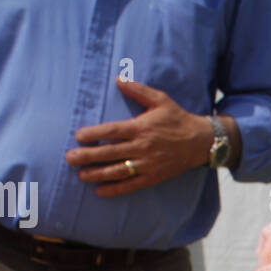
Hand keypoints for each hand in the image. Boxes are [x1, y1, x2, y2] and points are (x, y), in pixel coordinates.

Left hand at [66, 79, 217, 196]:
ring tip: (81, 175)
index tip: (79, 136)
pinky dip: (116, 189)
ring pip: (118, 171)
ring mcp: (147, 164)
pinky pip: (131, 185)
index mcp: (141, 128)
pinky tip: (100, 191)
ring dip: (98, 174)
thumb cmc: (177, 118)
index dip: (94, 135)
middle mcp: (142, 147)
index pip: (112, 132)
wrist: (200, 141)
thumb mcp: (160, 99)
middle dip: (88, 156)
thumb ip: (138, 90)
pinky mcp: (153, 176)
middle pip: (110, 153)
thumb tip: (118, 79)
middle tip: (70, 158)